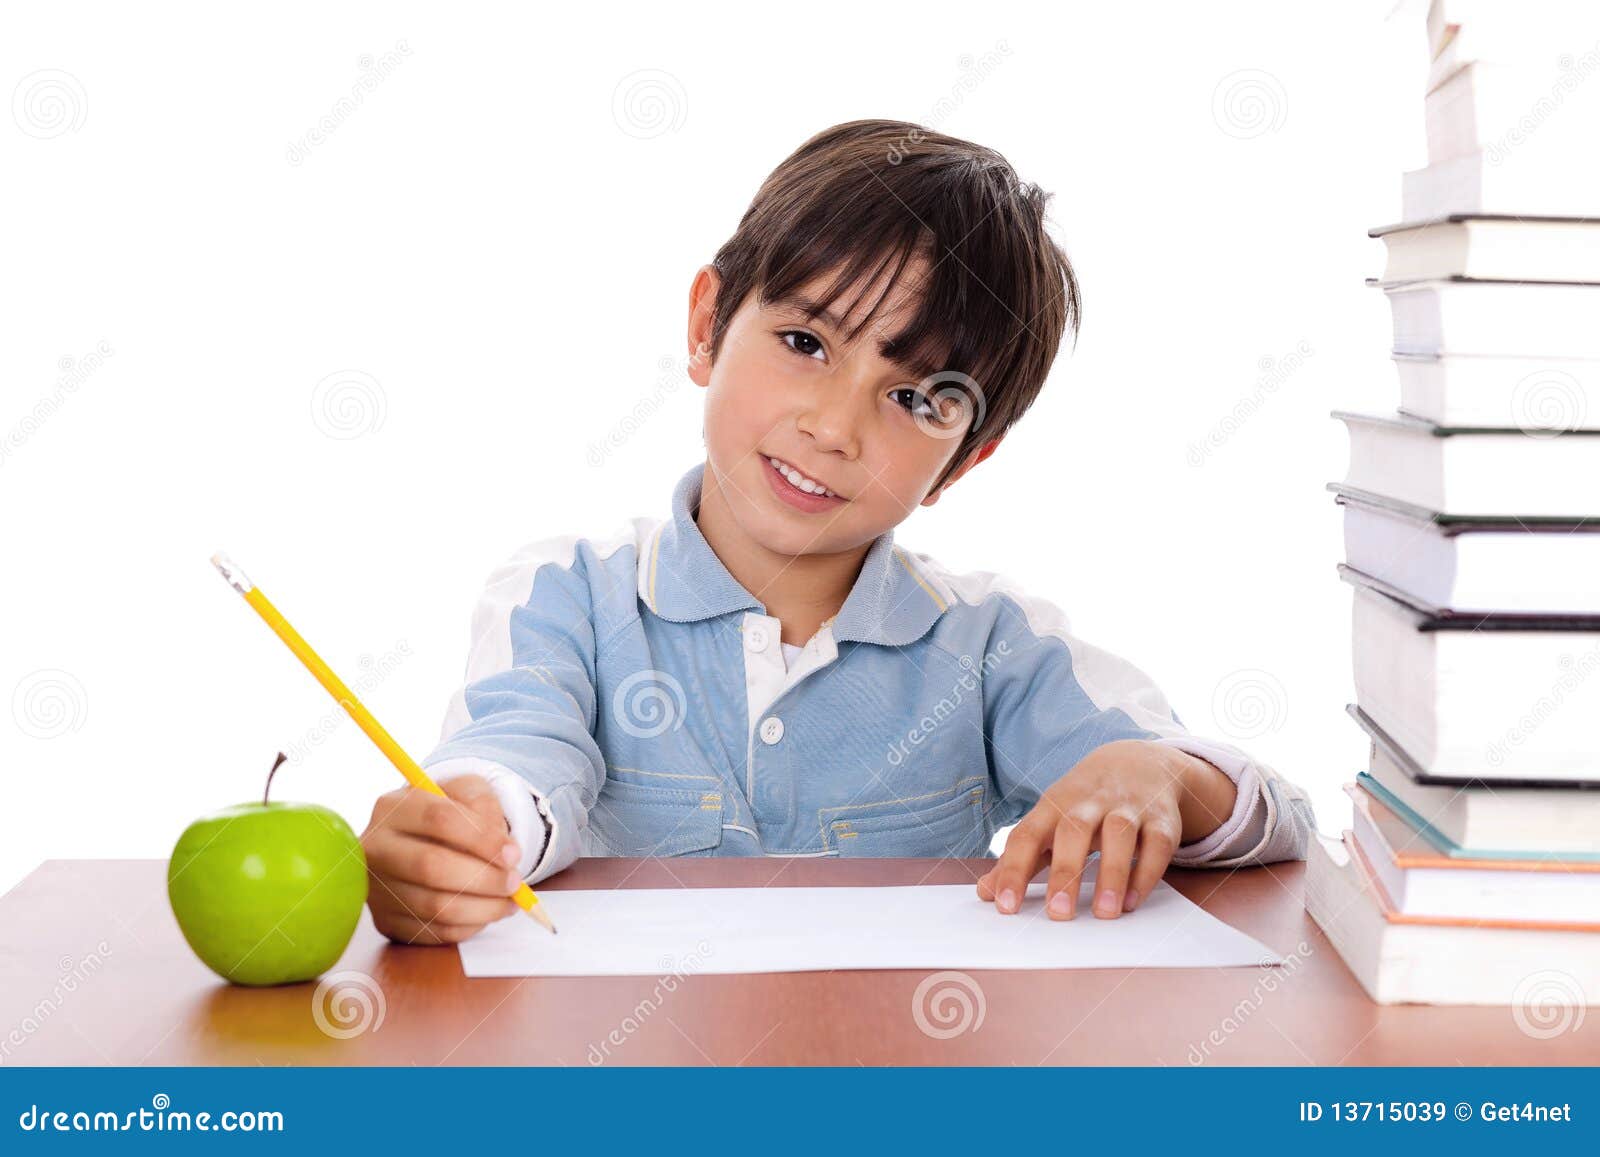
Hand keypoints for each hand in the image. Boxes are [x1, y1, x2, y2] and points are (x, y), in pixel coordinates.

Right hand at [361, 774, 523, 944]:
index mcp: (394, 807)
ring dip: (483, 907)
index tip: (513, 853)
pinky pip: (434, 932)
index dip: (482, 838)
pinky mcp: (386, 921)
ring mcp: (377, 888)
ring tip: (509, 899)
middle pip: (431, 866)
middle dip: (484, 877)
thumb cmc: (451, 813)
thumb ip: (485, 806)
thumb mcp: (468, 792)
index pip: (439, 819)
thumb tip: (504, 848)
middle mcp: (376, 848)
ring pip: (434, 906)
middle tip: (514, 882)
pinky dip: (470, 926)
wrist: (423, 839)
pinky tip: (487, 911)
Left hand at [976, 739, 1231, 919]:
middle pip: (1073, 830)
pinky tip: (1133, 903)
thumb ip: (1021, 858)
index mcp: (1053, 805)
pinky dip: (1146, 873)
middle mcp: (1089, 802)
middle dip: (1065, 872)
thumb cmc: (1083, 803)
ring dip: (1112, 873)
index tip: (1004, 907)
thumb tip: (985, 893)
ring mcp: (1127, 807)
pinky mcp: (1161, 818)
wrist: (1138, 762)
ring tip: (1104, 913)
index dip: (1013, 870)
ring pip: (1119, 833)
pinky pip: (1157, 843)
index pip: (1027, 835)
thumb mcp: (1049, 821)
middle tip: (1059, 915)